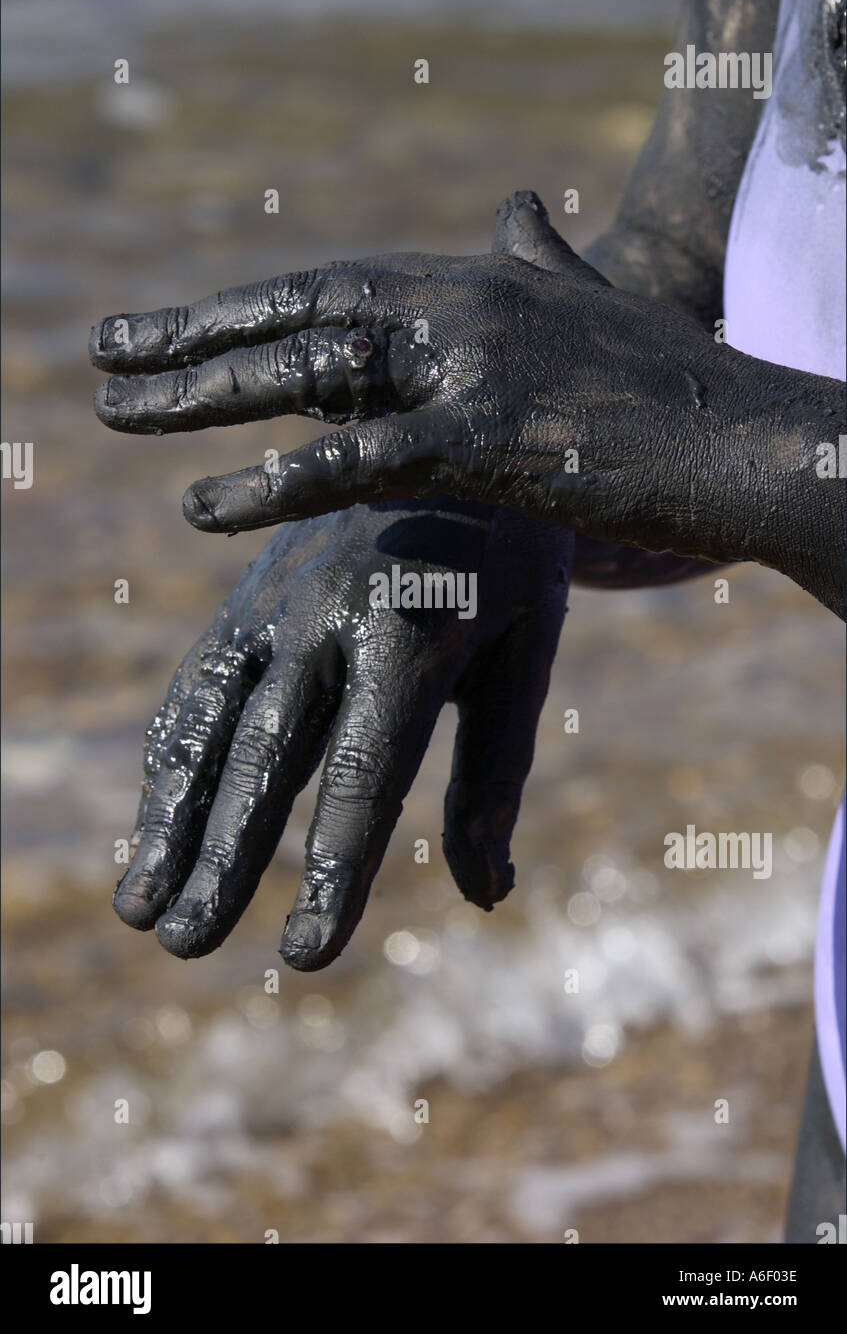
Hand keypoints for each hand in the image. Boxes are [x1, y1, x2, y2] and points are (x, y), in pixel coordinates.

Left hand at [90, 190, 842, 612]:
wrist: (746, 438)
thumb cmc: (666, 388)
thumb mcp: (592, 303)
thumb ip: (542, 254)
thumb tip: (518, 200)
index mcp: (472, 280)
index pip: (330, 288)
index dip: (244, 308)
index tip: (169, 328)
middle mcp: (460, 303)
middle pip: (299, 315)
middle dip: (194, 335)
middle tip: (103, 352)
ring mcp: (471, 364)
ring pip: (310, 372)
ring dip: (203, 393)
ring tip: (115, 409)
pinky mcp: (489, 436)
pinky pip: (358, 459)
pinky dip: (274, 483)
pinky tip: (202, 507)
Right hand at [111, 500, 569, 968]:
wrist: (450, 424)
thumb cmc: (510, 559)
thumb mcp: (524, 653)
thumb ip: (495, 771)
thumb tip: (484, 894)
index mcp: (414, 632)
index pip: (366, 776)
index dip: (334, 871)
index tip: (306, 956)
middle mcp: (329, 618)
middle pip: (268, 758)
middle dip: (225, 858)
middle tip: (187, 948)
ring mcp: (274, 604)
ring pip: (210, 726)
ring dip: (170, 820)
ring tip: (138, 911)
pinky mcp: (246, 598)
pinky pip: (196, 687)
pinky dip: (172, 758)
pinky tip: (152, 823)